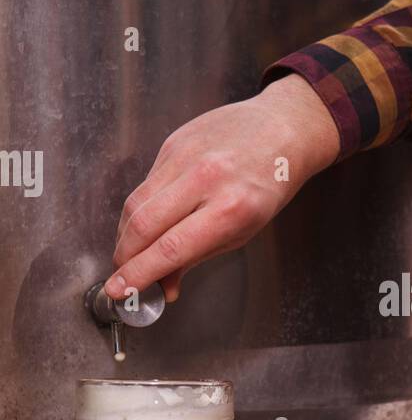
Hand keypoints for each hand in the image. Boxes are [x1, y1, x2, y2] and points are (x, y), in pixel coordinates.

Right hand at [105, 76, 339, 302]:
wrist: (283, 129)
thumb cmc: (269, 185)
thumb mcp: (243, 231)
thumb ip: (197, 257)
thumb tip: (164, 285)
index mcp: (231, 208)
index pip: (170, 249)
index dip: (138, 274)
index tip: (120, 291)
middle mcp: (205, 179)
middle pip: (143, 225)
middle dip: (124, 256)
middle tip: (121, 274)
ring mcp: (186, 156)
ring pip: (136, 202)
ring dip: (126, 235)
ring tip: (130, 252)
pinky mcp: (173, 143)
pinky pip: (146, 183)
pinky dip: (140, 208)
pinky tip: (147, 221)